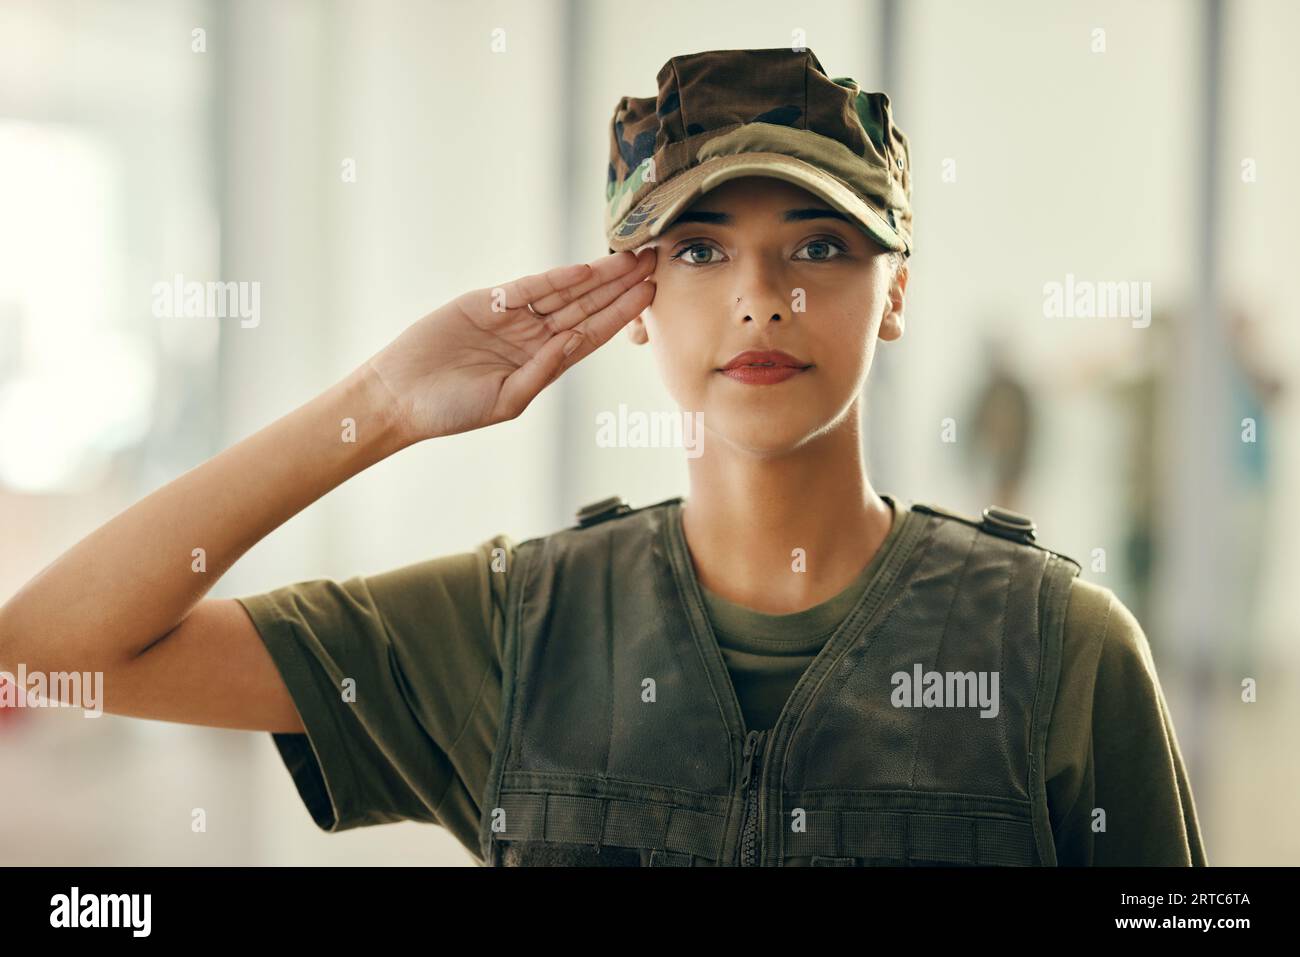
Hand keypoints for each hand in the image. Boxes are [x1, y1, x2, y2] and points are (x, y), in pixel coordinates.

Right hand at [364, 247, 655, 441]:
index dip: (622, 314)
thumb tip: (573, 342)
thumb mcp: (505, 402)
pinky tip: (582, 270)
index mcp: (543, 364)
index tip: (651, 295)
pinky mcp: (485, 303)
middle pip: (585, 306)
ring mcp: (510, 319)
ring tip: (629, 258)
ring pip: (562, 292)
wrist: (399, 397)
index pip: (592, 335)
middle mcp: (532, 338)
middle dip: (620, 286)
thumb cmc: (450, 410)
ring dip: (596, 275)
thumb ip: (542, 372)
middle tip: (653, 261)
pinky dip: (553, 278)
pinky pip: (527, 289)